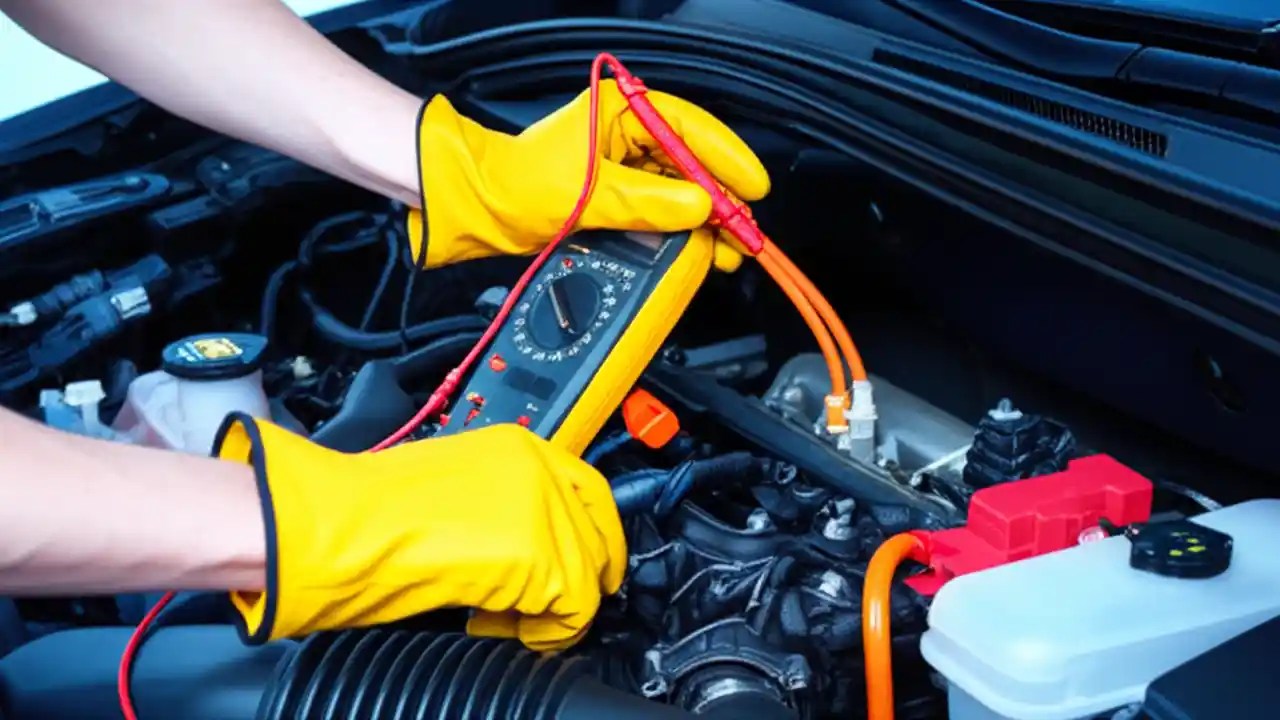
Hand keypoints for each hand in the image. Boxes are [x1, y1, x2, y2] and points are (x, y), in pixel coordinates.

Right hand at [214, 417, 624, 651]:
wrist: (340, 526)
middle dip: (578, 581)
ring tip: (500, 620)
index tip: (588, 570)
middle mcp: (541, 470)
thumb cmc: (370, 512)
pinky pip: (572, 611)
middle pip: (599, 536)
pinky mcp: (541, 556)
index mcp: (519, 447)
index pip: (590, 491)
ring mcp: (545, 510)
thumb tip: (527, 548)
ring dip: (550, 612)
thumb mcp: (455, 490)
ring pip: (588, 578)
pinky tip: (492, 626)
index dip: (593, 538)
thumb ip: (502, 506)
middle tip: (543, 610)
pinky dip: (543, 633)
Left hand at [407, 80, 770, 270]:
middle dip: (720, 198)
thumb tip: (702, 207)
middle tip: (744, 232)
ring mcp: (623, 162)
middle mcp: (627, 131)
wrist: (480, 208)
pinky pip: (661, 206)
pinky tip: (698, 247)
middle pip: (691, 161)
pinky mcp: (617, 192)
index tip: (754, 190)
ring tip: (726, 250)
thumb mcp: (593, 195)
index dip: (728, 160)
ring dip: (704, 219)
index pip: (690, 128)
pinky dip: (680, 227)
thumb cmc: (522, 186)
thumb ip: (650, 203)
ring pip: (680, 188)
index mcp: (623, 111)